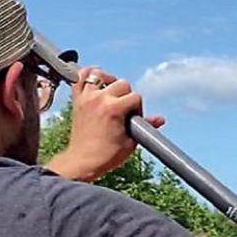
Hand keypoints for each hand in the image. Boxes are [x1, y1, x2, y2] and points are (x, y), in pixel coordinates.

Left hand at [46, 66, 165, 181]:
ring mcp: (86, 98)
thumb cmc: (106, 155)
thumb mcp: (131, 141)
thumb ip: (145, 126)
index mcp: (113, 108)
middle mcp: (99, 99)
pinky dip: (86, 75)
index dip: (138, 108)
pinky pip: (78, 78)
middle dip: (126, 95)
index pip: (135, 97)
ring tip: (111, 93)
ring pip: (100, 75)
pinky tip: (94, 80)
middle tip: (124, 109)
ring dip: (108, 81)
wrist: (83, 161)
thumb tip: (159, 119)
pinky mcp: (77, 100)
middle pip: (121, 83)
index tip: (133, 119)